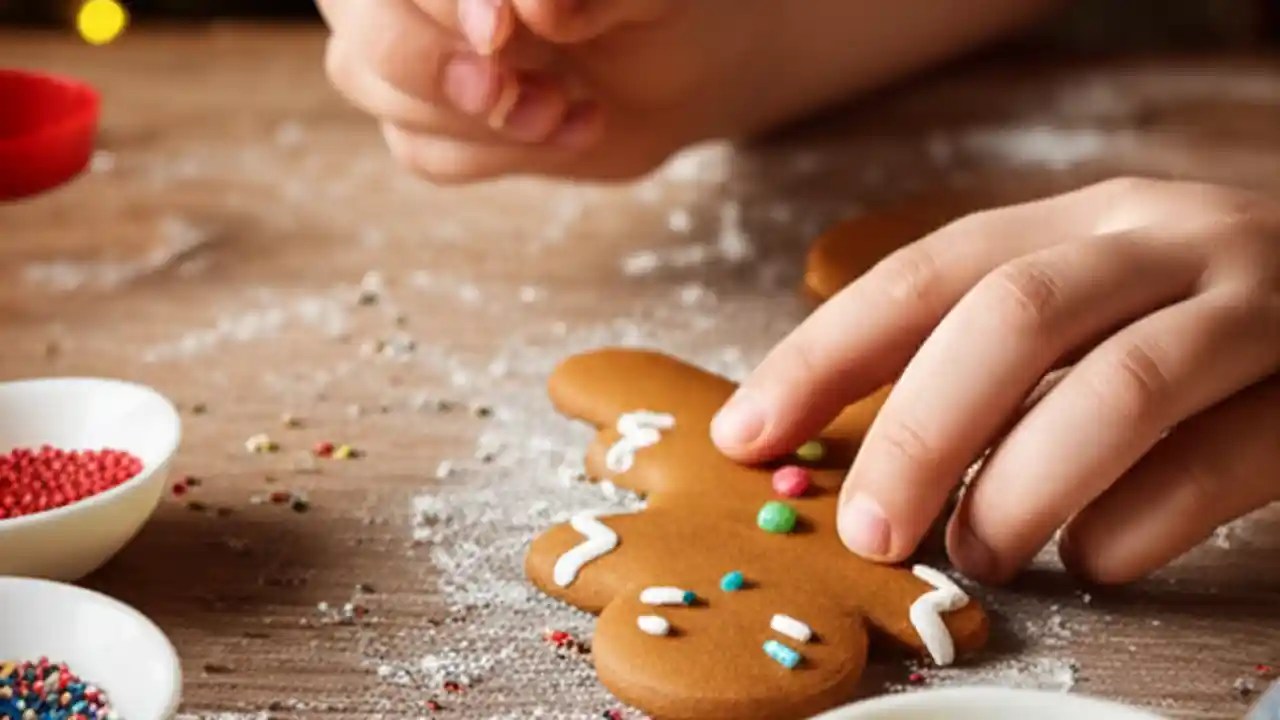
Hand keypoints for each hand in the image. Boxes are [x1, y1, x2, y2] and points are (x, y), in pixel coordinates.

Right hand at [318, 0, 1054, 182]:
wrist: (749, 17)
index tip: (524, 26)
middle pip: (361, 30)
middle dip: (447, 65)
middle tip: (543, 85)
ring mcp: (445, 42)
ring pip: (388, 95)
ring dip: (475, 116)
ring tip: (571, 108)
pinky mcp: (470, 112)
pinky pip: (431, 151)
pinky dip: (486, 151)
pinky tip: (564, 125)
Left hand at [713, 177, 1279, 584]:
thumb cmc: (1191, 325)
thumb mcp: (1086, 311)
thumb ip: (989, 362)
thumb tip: (856, 457)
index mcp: (1079, 221)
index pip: (926, 274)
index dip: (826, 355)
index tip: (747, 432)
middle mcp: (1162, 241)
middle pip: (1013, 317)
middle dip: (921, 432)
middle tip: (871, 531)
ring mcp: (1253, 306)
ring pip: (1119, 389)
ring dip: (1022, 489)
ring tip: (978, 556)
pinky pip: (1218, 460)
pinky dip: (1135, 525)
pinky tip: (1093, 560)